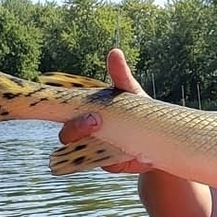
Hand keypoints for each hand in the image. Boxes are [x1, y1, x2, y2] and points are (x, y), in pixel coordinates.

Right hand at [57, 49, 152, 173]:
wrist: (160, 136)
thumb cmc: (139, 109)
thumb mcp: (130, 91)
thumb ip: (121, 75)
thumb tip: (115, 52)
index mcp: (87, 111)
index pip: (64, 110)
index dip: (55, 107)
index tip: (64, 99)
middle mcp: (86, 132)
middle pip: (67, 134)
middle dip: (76, 128)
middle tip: (94, 120)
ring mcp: (96, 148)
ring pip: (79, 151)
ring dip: (87, 146)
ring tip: (104, 137)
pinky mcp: (110, 163)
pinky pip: (103, 164)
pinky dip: (109, 160)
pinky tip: (120, 154)